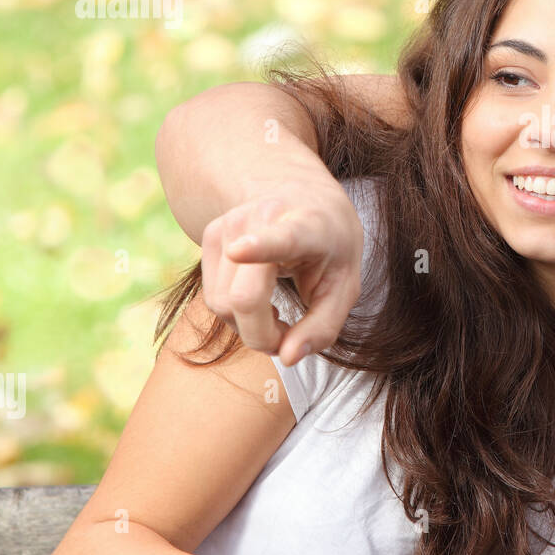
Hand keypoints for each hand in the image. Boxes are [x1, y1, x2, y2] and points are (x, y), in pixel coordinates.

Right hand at [199, 179, 363, 365]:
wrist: (303, 196)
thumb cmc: (330, 247)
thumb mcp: (345, 286)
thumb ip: (323, 327)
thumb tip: (288, 358)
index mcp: (307, 227)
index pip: (281, 239)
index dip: (258, 248)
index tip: (239, 250)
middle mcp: (262, 219)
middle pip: (242, 298)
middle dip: (262, 334)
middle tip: (289, 337)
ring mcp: (230, 225)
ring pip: (221, 304)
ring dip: (249, 326)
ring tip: (278, 313)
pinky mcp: (209, 235)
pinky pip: (213, 299)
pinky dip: (236, 313)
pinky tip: (259, 298)